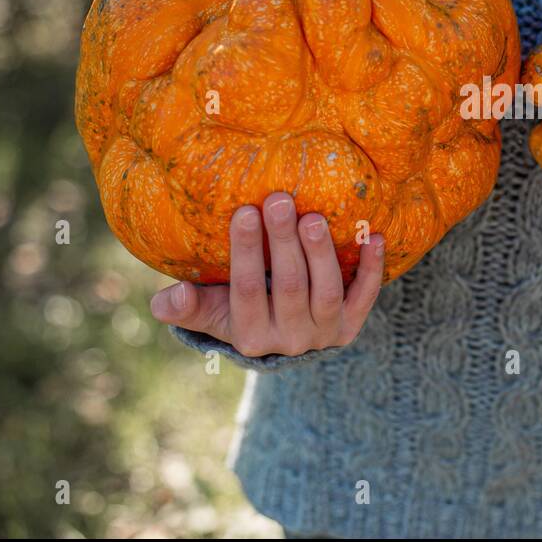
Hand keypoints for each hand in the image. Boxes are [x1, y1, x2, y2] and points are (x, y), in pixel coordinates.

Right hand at [150, 192, 384, 356]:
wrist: (283, 341)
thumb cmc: (237, 312)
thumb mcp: (209, 313)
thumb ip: (186, 306)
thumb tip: (166, 298)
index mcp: (249, 336)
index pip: (246, 290)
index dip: (246, 252)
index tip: (243, 211)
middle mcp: (290, 339)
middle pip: (289, 286)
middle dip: (284, 242)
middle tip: (280, 199)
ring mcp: (324, 333)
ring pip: (327, 292)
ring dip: (322, 253)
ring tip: (314, 217)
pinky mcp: (352, 325)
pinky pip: (365, 297)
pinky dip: (372, 269)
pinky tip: (375, 237)